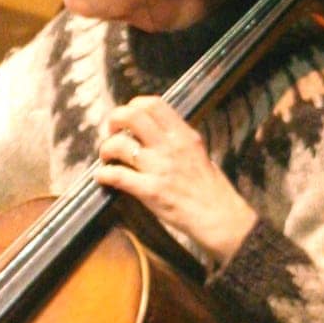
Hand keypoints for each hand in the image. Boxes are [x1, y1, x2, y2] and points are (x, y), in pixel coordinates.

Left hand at [97, 97, 257, 262]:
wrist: (220, 218)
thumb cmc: (210, 189)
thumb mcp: (198, 152)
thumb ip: (176, 139)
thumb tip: (153, 131)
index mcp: (184, 135)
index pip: (153, 104)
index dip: (133, 106)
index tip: (127, 118)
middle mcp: (170, 146)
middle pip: (132, 116)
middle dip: (114, 120)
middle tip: (110, 132)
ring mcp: (159, 168)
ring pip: (119, 145)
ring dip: (106, 149)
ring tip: (107, 157)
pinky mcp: (151, 190)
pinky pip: (117, 176)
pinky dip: (104, 175)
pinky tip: (103, 178)